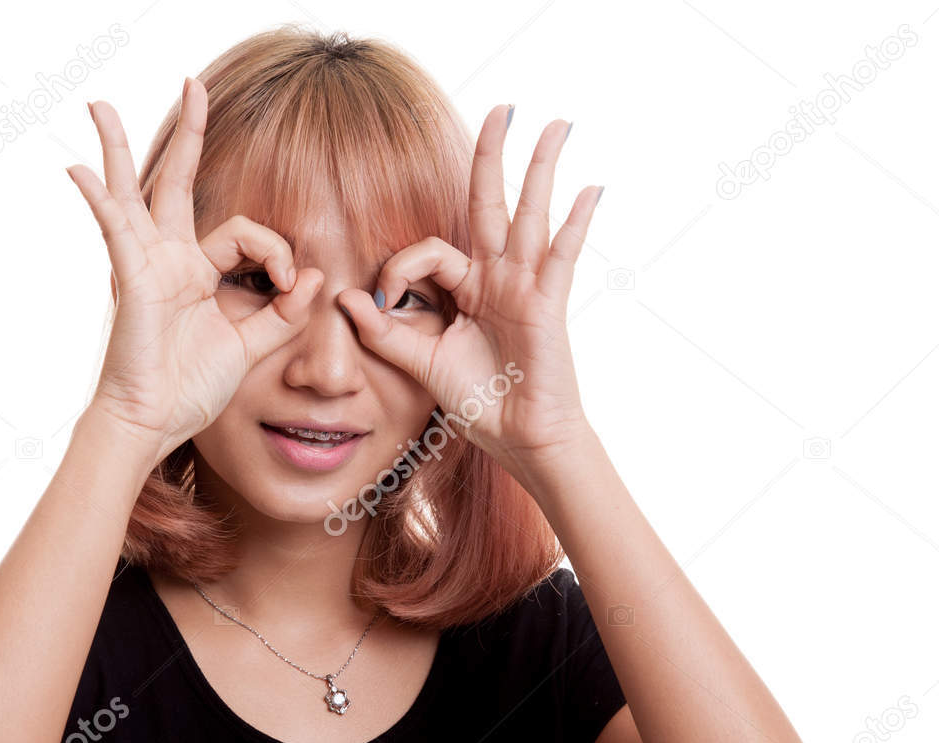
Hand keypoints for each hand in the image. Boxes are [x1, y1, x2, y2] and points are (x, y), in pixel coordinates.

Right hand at [66, 77, 324, 463]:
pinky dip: (99, 199)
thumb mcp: (249, 346)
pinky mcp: (131, 279)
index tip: (288, 284)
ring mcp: (145, 265)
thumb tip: (312, 275)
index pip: (246, 233)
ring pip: (133, 192)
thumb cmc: (191, 389)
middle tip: (193, 84)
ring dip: (116, 147)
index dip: (275, 249)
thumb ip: (282, 312)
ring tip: (99, 106)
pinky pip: (115, 231)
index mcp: (197, 273)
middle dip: (188, 133)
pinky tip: (79, 170)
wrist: (154, 422)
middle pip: (175, 183)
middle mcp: (169, 260)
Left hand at [335, 105, 602, 473]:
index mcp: (468, 290)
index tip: (381, 302)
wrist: (520, 439)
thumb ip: (385, 333)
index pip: (430, 252)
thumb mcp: (422, 364)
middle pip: (490, 204)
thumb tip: (345, 298)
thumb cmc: (481, 403)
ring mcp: (526, 286)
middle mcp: (498, 278)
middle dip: (492, 156)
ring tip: (556, 125)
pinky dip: (578, 222)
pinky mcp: (548, 303)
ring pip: (530, 215)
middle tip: (500, 108)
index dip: (399, 268)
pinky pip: (563, 255)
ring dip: (541, 169)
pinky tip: (593, 189)